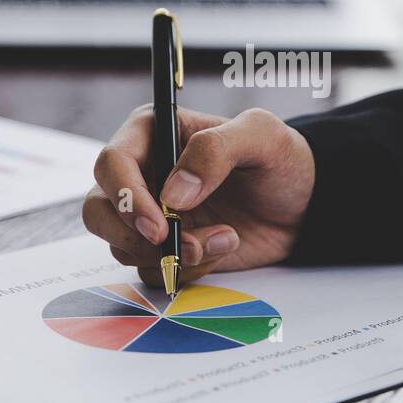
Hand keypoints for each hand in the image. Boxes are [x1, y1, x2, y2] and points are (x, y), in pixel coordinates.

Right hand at [83, 105, 315, 286]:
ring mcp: (150, 214)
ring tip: (225, 237)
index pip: (113, 163)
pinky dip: (186, 269)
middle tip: (179, 245)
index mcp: (154, 132)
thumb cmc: (281, 160)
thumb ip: (215, 150)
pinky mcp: (163, 247)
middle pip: (99, 209)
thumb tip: (172, 193)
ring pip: (124, 247)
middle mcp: (143, 173)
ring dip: (173, 254)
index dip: (127, 197)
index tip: (159, 225)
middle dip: (134, 236)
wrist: (302, 206)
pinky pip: (151, 270)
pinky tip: (222, 247)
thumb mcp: (262, 136)